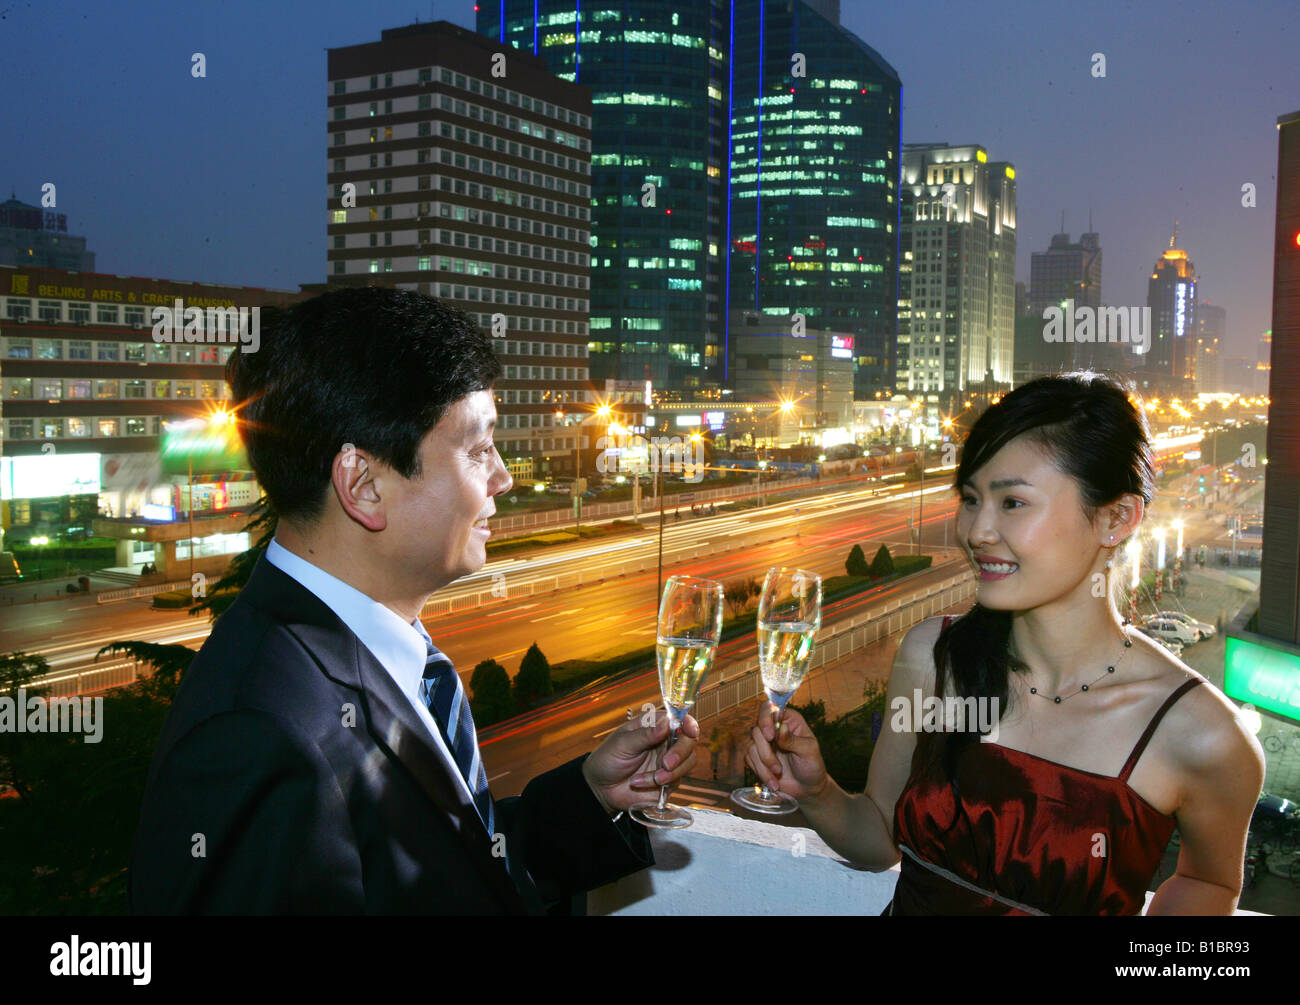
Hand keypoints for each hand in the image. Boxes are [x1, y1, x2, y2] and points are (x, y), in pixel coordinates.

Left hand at [581, 711, 699, 813]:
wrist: (600, 788)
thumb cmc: (608, 759)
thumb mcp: (622, 744)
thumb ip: (645, 734)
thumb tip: (666, 722)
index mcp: (655, 726)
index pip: (680, 719)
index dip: (689, 723)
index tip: (689, 731)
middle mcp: (666, 742)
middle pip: (690, 741)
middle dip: (681, 752)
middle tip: (666, 763)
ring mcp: (669, 761)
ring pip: (688, 762)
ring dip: (670, 773)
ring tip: (647, 778)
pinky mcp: (669, 781)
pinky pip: (676, 781)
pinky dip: (659, 784)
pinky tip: (639, 783)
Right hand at [744, 702, 828, 802]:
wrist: (807, 788)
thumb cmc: (812, 765)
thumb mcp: (809, 751)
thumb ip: (793, 740)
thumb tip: (781, 728)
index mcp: (788, 720)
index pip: (769, 708)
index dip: (765, 719)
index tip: (770, 736)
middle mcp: (774, 728)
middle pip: (757, 730)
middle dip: (766, 753)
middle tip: (778, 768)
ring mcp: (764, 743)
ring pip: (751, 747)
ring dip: (764, 766)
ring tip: (778, 776)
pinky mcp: (757, 757)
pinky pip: (749, 760)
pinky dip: (761, 772)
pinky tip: (773, 782)